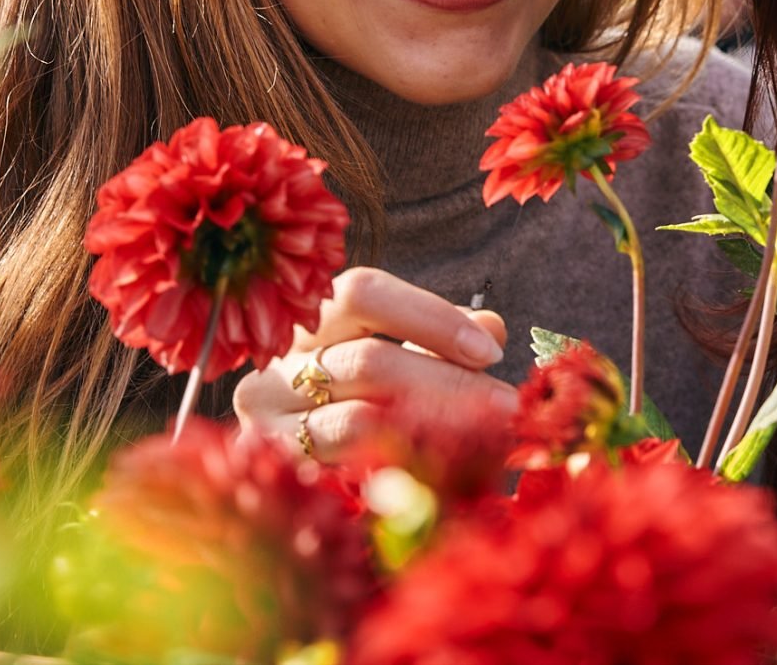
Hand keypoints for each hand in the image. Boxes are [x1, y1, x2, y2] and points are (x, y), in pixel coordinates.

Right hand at [233, 265, 513, 460]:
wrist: (297, 483)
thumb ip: (443, 339)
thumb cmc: (362, 403)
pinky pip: (347, 466)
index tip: (490, 353)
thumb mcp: (404, 359)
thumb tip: (491, 329)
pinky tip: (439, 471)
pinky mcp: (277, 466)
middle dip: (448, 383)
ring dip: (434, 428)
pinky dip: (401, 463)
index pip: (363, 293)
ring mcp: (269, 415)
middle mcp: (280, 360)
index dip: (430, 318)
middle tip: (506, 406)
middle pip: (368, 361)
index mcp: (315, 320)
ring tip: (485, 440)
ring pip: (359, 418)